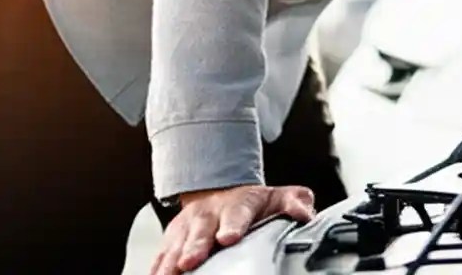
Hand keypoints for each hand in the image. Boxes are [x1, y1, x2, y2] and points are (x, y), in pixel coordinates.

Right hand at [151, 184, 314, 274]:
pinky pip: (161, 256)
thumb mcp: (279, 197)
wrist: (221, 193)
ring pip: (176, 244)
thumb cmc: (253, 203)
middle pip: (200, 231)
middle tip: (190, 262)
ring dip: (170, 261)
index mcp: (238, 204)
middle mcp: (209, 214)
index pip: (237, 214)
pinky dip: (157, 267)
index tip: (228, 238)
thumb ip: (294, 203)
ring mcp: (187, 227)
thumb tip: (304, 213)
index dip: (232, 226)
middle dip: (194, 247)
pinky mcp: (171, 241)